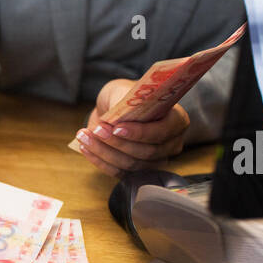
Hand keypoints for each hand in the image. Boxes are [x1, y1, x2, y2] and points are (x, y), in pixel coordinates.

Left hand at [73, 78, 189, 176]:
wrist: (117, 107)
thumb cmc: (126, 95)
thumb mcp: (125, 91)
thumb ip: (125, 103)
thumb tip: (116, 120)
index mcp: (177, 120)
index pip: (161, 132)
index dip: (139, 133)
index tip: (116, 127)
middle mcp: (171, 143)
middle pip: (146, 152)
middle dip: (117, 143)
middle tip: (97, 130)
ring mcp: (155, 160)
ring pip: (130, 164)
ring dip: (104, 152)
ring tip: (85, 136)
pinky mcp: (137, 171)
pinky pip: (119, 172)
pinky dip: (99, 161)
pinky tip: (85, 148)